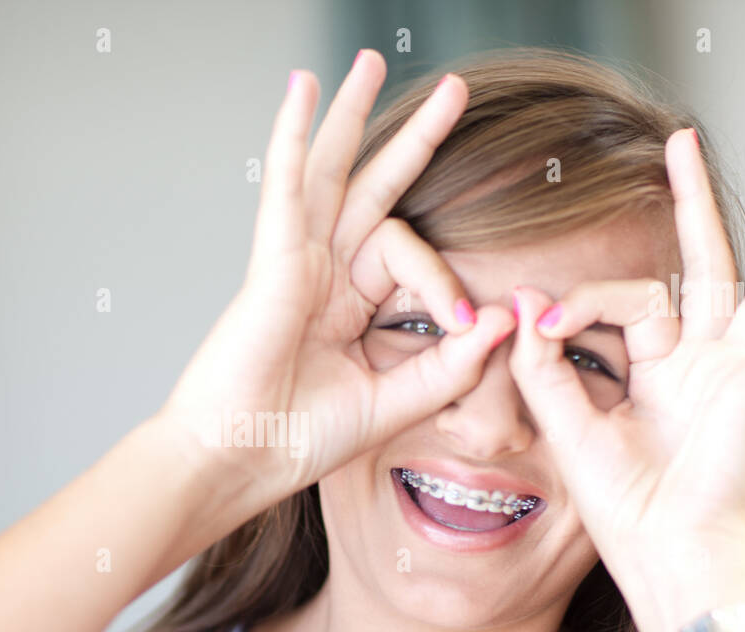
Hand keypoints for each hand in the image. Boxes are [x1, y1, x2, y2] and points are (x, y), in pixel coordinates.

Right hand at [158, 52, 516, 512]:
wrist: (241, 459)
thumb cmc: (298, 439)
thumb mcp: (394, 402)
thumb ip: (450, 365)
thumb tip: (503, 319)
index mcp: (346, 306)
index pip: (411, 262)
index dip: (446, 285)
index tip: (467, 326)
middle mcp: (321, 274)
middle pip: (374, 189)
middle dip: (414, 140)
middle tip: (453, 91)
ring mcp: (294, 262)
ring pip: (330, 171)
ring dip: (351, 114)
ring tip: (368, 59)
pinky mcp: (272, 262)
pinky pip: (287, 187)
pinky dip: (293, 135)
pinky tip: (303, 88)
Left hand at [508, 129, 744, 631]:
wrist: (669, 561)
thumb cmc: (625, 515)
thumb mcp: (568, 430)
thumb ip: (543, 368)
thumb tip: (523, 302)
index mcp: (654, 375)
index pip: (626, 302)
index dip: (581, 301)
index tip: (541, 318)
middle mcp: (699, 366)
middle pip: (701, 267)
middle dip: (691, 204)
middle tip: (679, 145)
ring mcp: (736, 374)